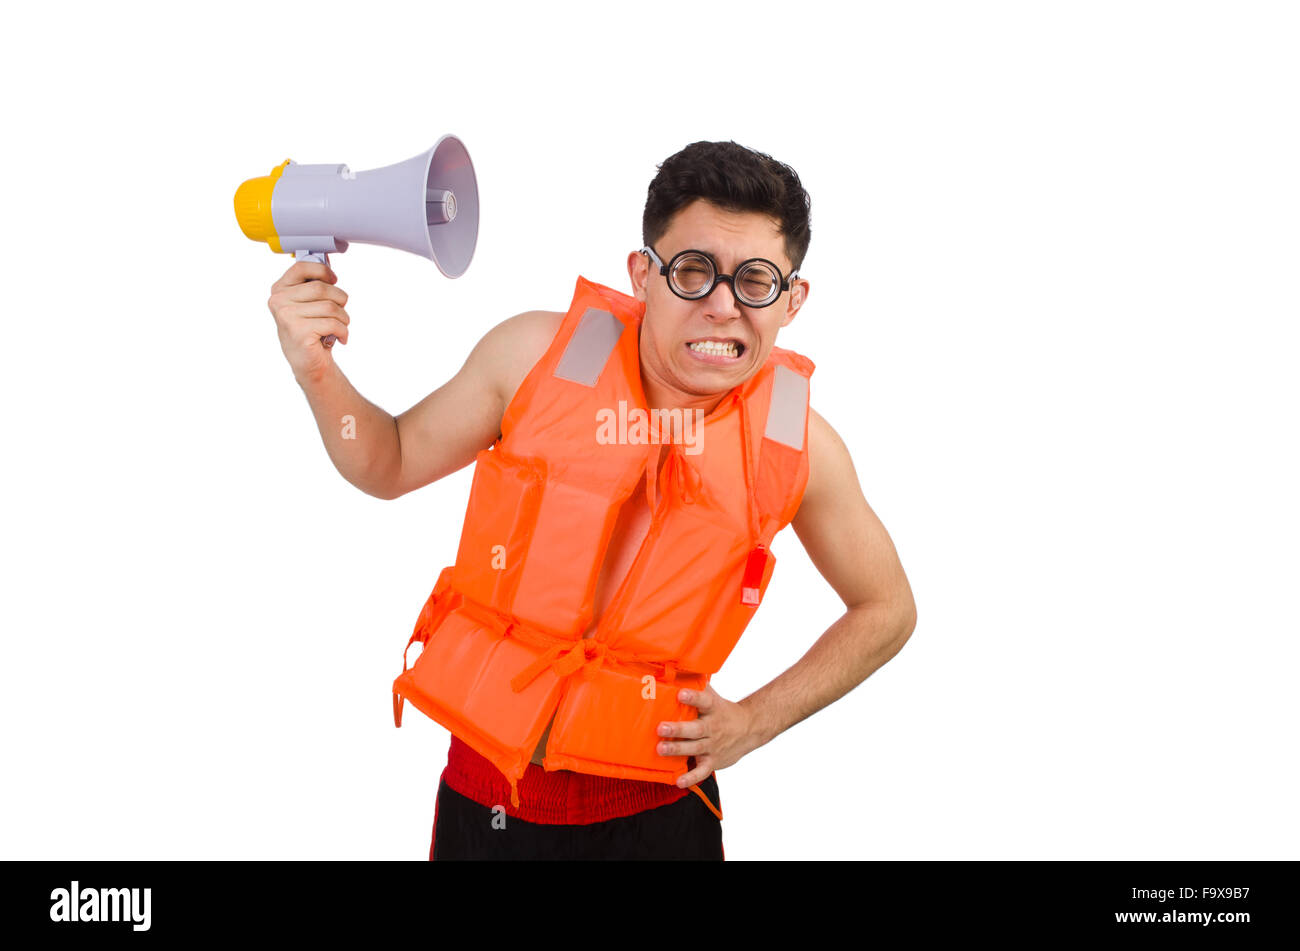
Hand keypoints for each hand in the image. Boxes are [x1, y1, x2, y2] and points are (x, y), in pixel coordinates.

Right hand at [267, 260, 350, 384]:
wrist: (308, 362)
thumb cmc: (310, 331)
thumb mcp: (308, 304)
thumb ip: (314, 285)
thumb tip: (327, 264)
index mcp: (280, 289)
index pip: (302, 267)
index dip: (323, 271)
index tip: (334, 280)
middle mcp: (279, 301)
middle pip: (321, 288)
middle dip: (340, 299)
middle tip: (341, 312)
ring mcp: (287, 316)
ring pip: (330, 306)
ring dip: (344, 318)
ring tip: (341, 326)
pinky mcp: (299, 331)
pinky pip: (333, 323)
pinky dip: (343, 331)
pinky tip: (340, 338)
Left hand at [657, 684, 758, 787]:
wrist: (750, 729)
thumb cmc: (722, 710)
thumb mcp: (713, 696)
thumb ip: (696, 686)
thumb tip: (674, 671)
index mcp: (713, 709)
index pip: (703, 701)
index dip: (692, 697)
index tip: (680, 693)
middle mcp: (713, 727)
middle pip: (696, 729)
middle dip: (678, 729)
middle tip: (661, 728)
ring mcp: (713, 745)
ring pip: (695, 748)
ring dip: (678, 749)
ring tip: (661, 749)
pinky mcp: (713, 761)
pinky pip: (702, 771)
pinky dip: (691, 778)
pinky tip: (679, 781)